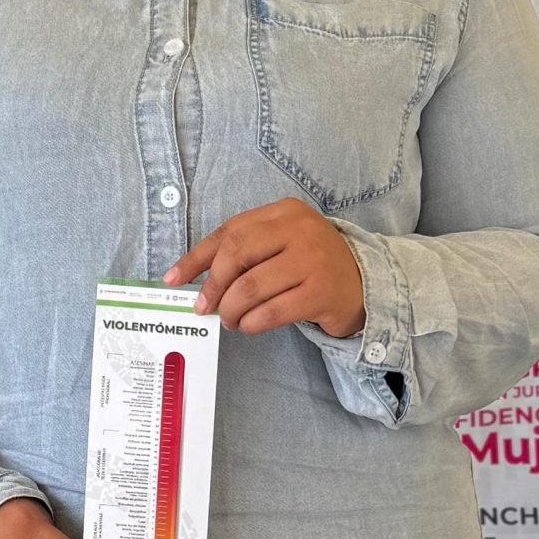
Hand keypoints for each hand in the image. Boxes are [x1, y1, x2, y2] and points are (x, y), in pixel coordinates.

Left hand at [165, 198, 365, 337]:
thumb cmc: (311, 266)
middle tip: (206, 308)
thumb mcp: (281, 244)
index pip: (229, 232)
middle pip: (236, 255)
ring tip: (232, 320)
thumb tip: (195, 279)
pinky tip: (250, 326)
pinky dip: (252, 324)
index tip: (173, 280)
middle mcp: (299, 230)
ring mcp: (313, 260)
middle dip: (214, 286)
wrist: (364, 284)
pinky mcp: (321, 292)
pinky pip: (272, 312)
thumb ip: (245, 252)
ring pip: (251, 287)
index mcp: (284, 212)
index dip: (195, 258)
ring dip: (232, 311)